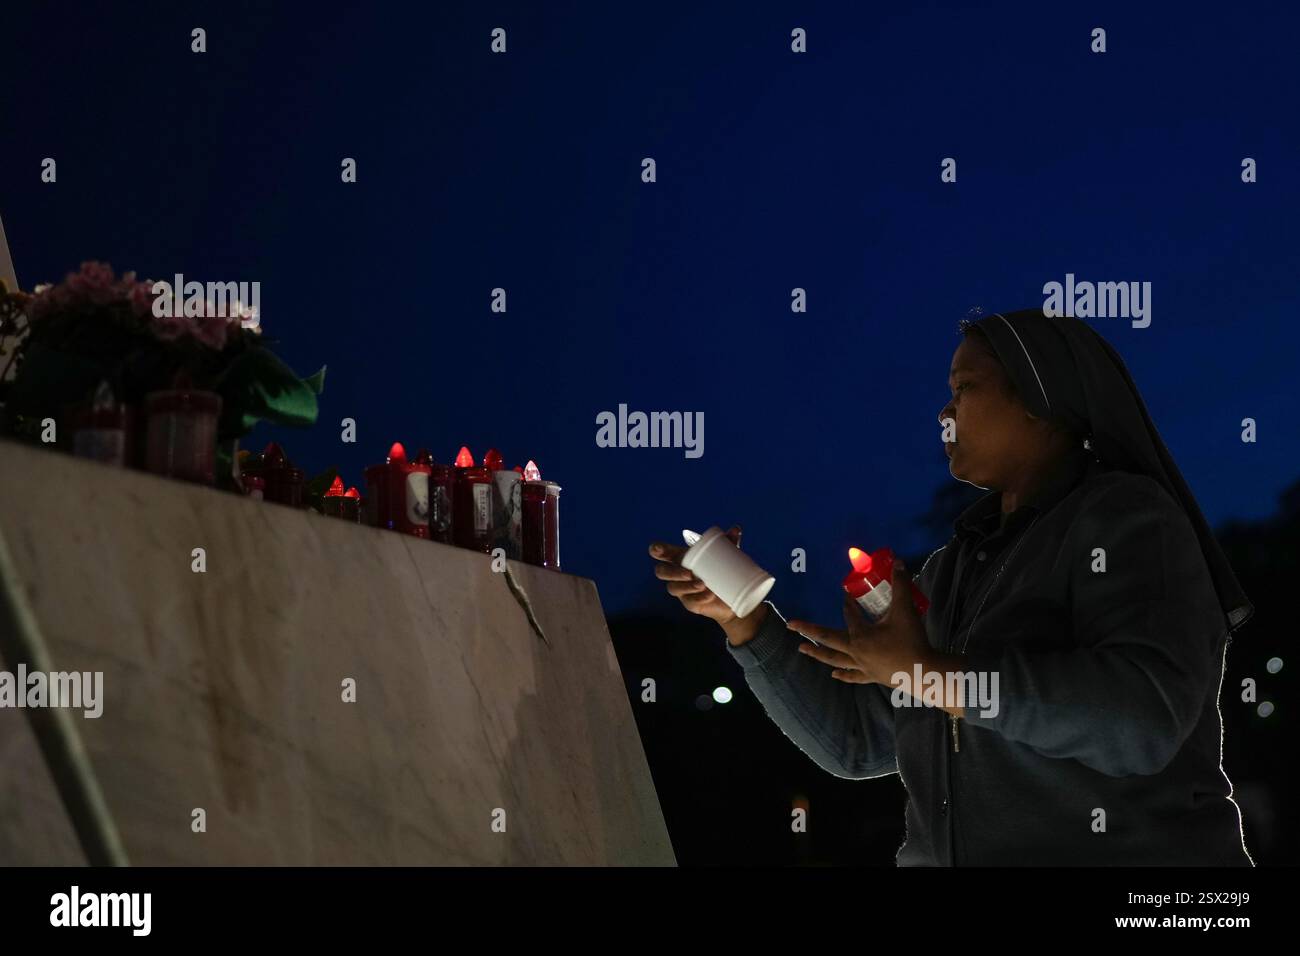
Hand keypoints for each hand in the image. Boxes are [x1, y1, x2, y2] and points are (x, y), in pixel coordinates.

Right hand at [649, 525, 745, 625]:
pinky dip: (699, 598)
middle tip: (689, 572)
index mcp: (680, 558)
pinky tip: (708, 595)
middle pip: (662, 572)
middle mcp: (676, 574)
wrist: (733, 597)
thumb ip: (729, 541)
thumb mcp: (727, 554)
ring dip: (686, 586)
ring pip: (673, 588)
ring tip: (703, 584)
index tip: (660, 550)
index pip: (662, 553)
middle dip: (672, 572)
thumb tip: (736, 529)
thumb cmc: (723, 569)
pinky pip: (689, 601)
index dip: (656, 550)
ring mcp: (681, 590)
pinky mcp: (690, 604)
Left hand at [786, 559, 931, 684]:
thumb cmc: (911, 641)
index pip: (849, 616)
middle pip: (828, 639)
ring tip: (802, 649)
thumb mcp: (905, 610)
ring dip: (818, 654)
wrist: (924, 673)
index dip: (847, 604)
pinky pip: (853, 676)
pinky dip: (843, 675)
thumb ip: (900, 585)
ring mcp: (862, 666)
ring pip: (835, 659)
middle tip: (791, 626)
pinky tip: (835, 675)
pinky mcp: (872, 677)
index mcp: (861, 635)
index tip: (845, 594)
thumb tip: (897, 562)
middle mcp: (856, 651)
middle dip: (809, 631)